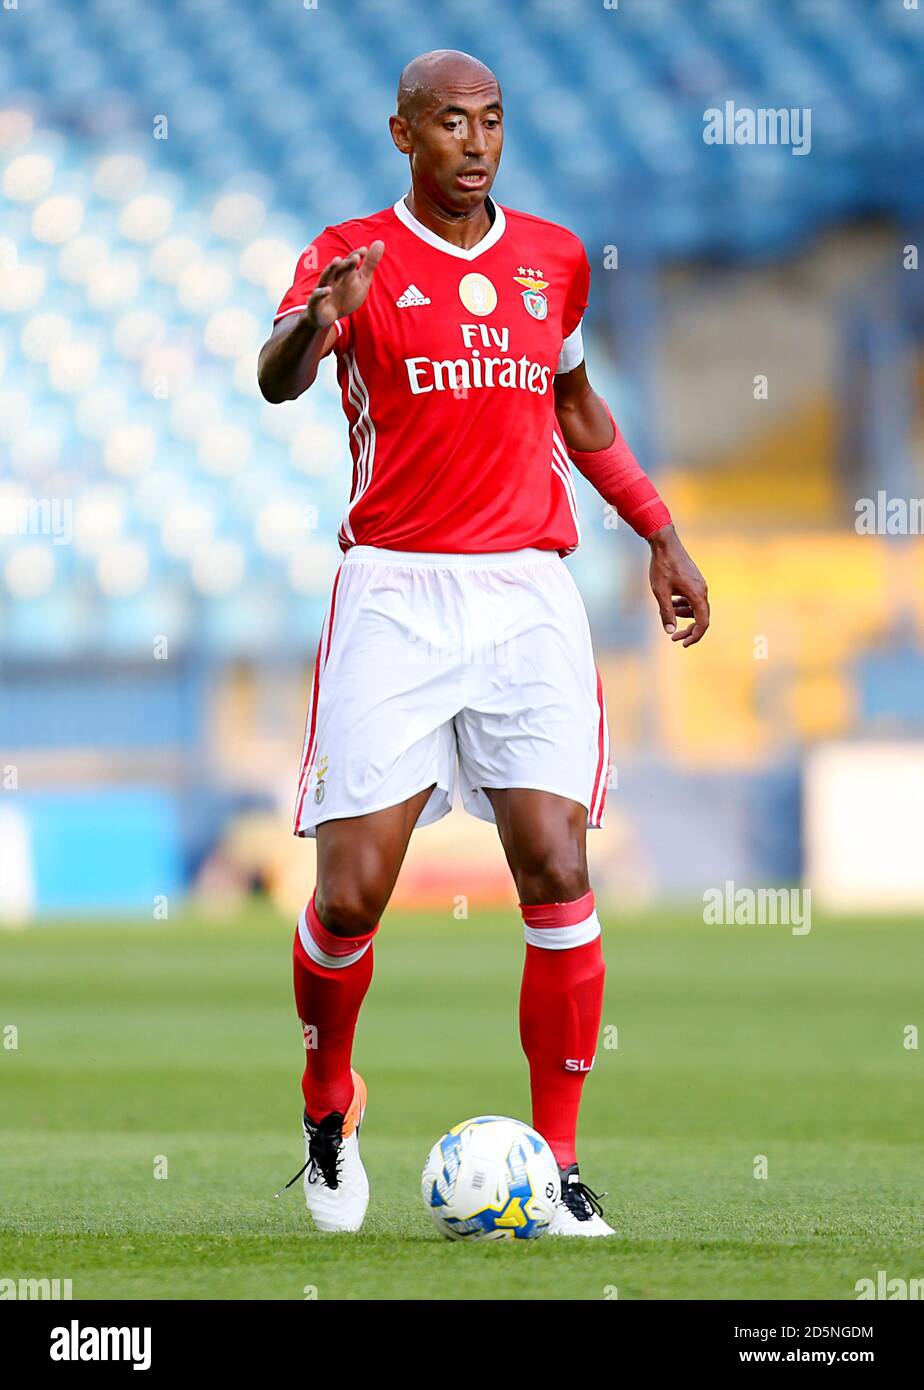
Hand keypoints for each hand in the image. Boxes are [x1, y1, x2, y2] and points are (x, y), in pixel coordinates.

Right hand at [304, 241, 384, 329]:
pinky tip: (328, 290)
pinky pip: (317, 295)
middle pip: (339, 268)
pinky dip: (322, 292)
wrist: (327, 316)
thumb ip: (369, 264)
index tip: (364, 250)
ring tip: (337, 260)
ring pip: (326, 276)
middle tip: (356, 257)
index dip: (356, 256)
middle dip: (346, 262)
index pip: (349, 261)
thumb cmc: (345, 296)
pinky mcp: (316, 301)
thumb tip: (380, 242)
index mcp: (343, 272)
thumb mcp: (361, 280)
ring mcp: (323, 288)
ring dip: (331, 268)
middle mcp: (332, 278)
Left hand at [648, 524, 709, 646]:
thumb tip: (670, 631)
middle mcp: (702, 590)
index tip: (683, 643)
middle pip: (701, 617)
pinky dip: (683, 604)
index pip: (702, 622)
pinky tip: (671, 601)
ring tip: (667, 611)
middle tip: (674, 637)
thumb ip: (667, 613)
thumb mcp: (661, 592)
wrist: (664, 544)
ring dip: (683, 614)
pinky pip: (692, 598)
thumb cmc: (662, 566)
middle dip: (688, 629)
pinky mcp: (694, 580)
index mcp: (697, 594)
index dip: (694, 636)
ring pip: (696, 608)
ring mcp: (699, 584)